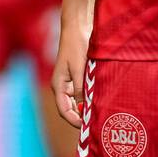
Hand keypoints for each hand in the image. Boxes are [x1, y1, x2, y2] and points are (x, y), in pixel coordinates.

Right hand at [51, 13, 91, 127]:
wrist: (77, 28)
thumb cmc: (76, 46)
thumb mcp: (79, 68)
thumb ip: (81, 88)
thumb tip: (84, 107)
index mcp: (59, 85)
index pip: (64, 110)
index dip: (74, 121)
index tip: (86, 128)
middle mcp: (62, 86)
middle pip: (70, 108)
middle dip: (80, 117)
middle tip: (95, 125)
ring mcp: (69, 81)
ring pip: (76, 102)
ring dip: (85, 109)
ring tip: (98, 115)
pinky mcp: (77, 76)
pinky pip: (81, 92)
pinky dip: (88, 98)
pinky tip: (98, 101)